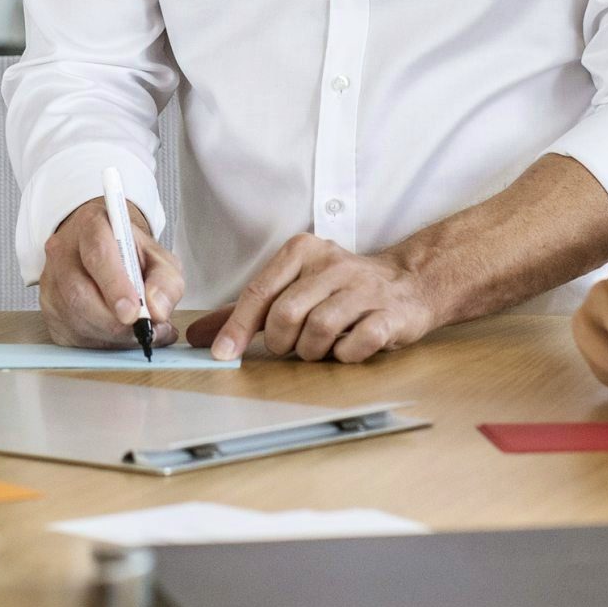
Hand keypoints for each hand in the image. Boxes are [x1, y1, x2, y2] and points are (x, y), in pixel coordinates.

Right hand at [38, 196, 184, 348]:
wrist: (107, 255)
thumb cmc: (131, 256)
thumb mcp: (159, 259)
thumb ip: (166, 282)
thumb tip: (156, 311)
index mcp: (92, 226)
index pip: (98, 254)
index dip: (115, 286)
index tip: (133, 312)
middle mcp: (63, 250)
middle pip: (79, 293)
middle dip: (113, 321)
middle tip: (141, 330)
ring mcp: (50, 280)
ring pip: (73, 318)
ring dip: (110, 336)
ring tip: (136, 332)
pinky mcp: (47, 309)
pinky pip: (70, 335)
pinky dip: (99, 343)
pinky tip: (117, 336)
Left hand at [186, 234, 435, 363]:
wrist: (409, 282)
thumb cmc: (341, 288)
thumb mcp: (293, 286)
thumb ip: (246, 311)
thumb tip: (198, 335)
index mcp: (303, 251)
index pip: (260, 292)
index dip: (237, 328)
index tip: (223, 355)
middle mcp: (332, 264)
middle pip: (286, 313)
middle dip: (280, 341)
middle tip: (288, 346)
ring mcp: (364, 288)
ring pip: (319, 328)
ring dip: (312, 350)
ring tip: (318, 348)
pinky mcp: (390, 314)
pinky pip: (357, 343)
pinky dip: (345, 355)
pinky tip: (346, 349)